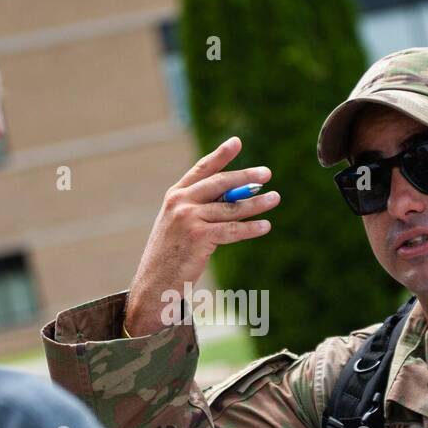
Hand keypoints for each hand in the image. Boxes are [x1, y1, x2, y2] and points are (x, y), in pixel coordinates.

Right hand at [124, 136, 279, 336]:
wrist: (153, 285)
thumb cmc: (169, 258)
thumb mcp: (179, 226)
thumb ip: (201, 210)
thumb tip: (237, 199)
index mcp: (174, 196)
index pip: (201, 169)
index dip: (220, 155)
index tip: (236, 142)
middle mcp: (180, 202)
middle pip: (220, 183)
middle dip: (246, 177)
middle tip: (266, 174)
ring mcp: (188, 218)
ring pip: (231, 208)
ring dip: (257, 204)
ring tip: (274, 198)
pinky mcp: (199, 236)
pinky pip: (232, 229)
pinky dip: (251, 228)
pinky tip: (265, 226)